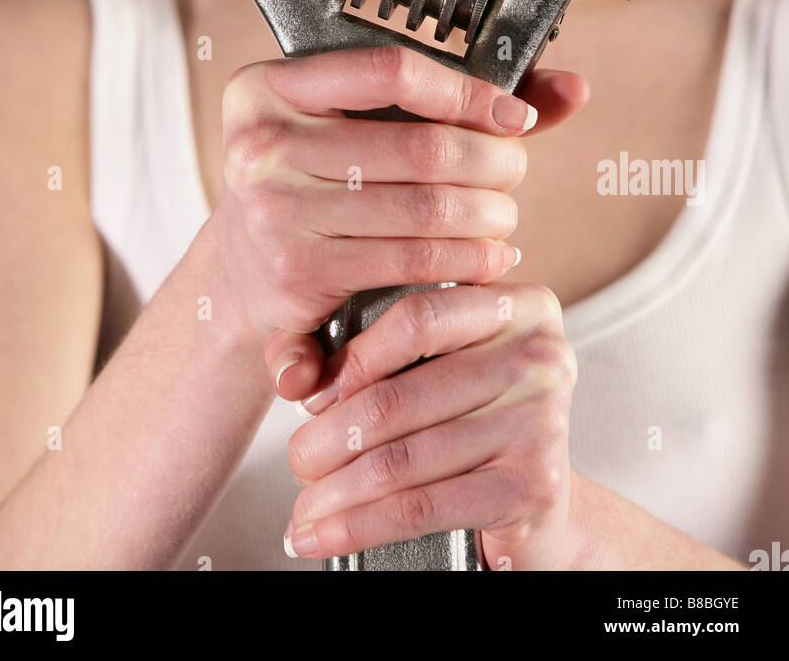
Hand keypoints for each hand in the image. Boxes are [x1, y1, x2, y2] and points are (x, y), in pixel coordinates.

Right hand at [213, 44, 587, 354]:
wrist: (246, 270)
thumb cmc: (316, 179)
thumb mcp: (356, 123)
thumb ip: (458, 101)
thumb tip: (572, 87)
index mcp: (268, 87)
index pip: (390, 70)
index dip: (467, 92)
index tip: (512, 117)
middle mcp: (262, 145)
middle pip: (421, 146)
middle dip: (491, 164)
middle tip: (512, 173)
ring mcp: (273, 211)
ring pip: (425, 209)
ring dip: (488, 217)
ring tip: (504, 218)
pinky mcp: (296, 273)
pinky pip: (410, 261)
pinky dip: (466, 261)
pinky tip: (485, 259)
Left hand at [272, 280, 579, 569]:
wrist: (542, 505)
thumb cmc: (480, 422)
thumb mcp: (447, 366)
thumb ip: (386, 350)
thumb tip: (300, 378)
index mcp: (516, 307)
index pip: (418, 318)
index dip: (354, 358)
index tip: (313, 396)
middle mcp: (538, 356)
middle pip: (400, 396)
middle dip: (331, 436)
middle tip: (298, 458)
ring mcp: (540, 422)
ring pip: (402, 458)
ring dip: (337, 488)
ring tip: (304, 503)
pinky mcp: (531, 487)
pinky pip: (421, 506)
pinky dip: (360, 526)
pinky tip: (326, 533)